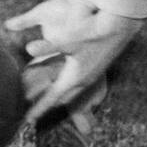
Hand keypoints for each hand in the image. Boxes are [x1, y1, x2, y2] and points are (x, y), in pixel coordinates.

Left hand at [5, 0, 142, 121]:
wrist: (119, 26)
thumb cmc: (92, 33)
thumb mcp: (67, 40)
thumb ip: (47, 46)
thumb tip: (28, 48)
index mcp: (74, 78)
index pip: (52, 98)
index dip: (39, 109)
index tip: (27, 120)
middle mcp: (83, 80)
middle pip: (61, 99)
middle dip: (46, 106)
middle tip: (32, 114)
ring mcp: (92, 75)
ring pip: (71, 93)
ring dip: (58, 98)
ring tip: (45, 103)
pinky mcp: (96, 68)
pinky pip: (78, 86)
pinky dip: (67, 90)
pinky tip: (64, 84)